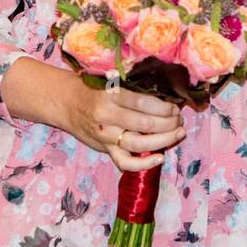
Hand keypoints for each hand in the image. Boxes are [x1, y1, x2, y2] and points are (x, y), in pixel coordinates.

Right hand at [60, 81, 186, 172]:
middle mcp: (108, 116)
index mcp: (112, 95)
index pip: (144, 103)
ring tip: (178, 134)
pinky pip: (124, 162)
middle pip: (146, 123)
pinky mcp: (105, 149)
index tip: (176, 107)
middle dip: (169, 123)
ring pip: (139, 143)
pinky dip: (143, 163)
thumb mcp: (113, 82)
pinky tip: (160, 158)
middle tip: (180, 120)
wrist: (67, 103)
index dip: (165, 107)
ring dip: (164, 140)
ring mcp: (106, 135)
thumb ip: (134, 90)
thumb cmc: (95, 89)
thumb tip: (168, 97)